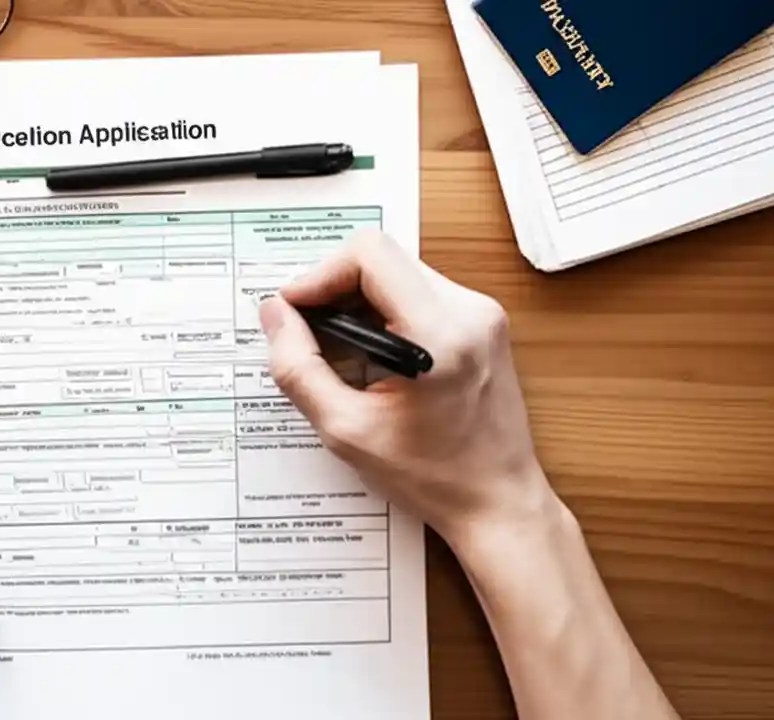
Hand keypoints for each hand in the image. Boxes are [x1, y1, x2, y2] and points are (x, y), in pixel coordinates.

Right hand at [259, 230, 555, 545]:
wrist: (498, 502)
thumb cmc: (432, 477)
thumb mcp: (346, 430)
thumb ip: (299, 369)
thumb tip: (275, 317)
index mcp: (440, 334)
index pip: (370, 255)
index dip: (319, 275)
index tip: (293, 310)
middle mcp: (469, 311)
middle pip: (382, 258)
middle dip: (334, 287)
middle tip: (307, 332)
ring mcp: (482, 314)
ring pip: (399, 272)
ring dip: (358, 299)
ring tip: (336, 347)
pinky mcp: (483, 323)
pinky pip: (419, 292)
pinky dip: (384, 311)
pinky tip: (369, 353)